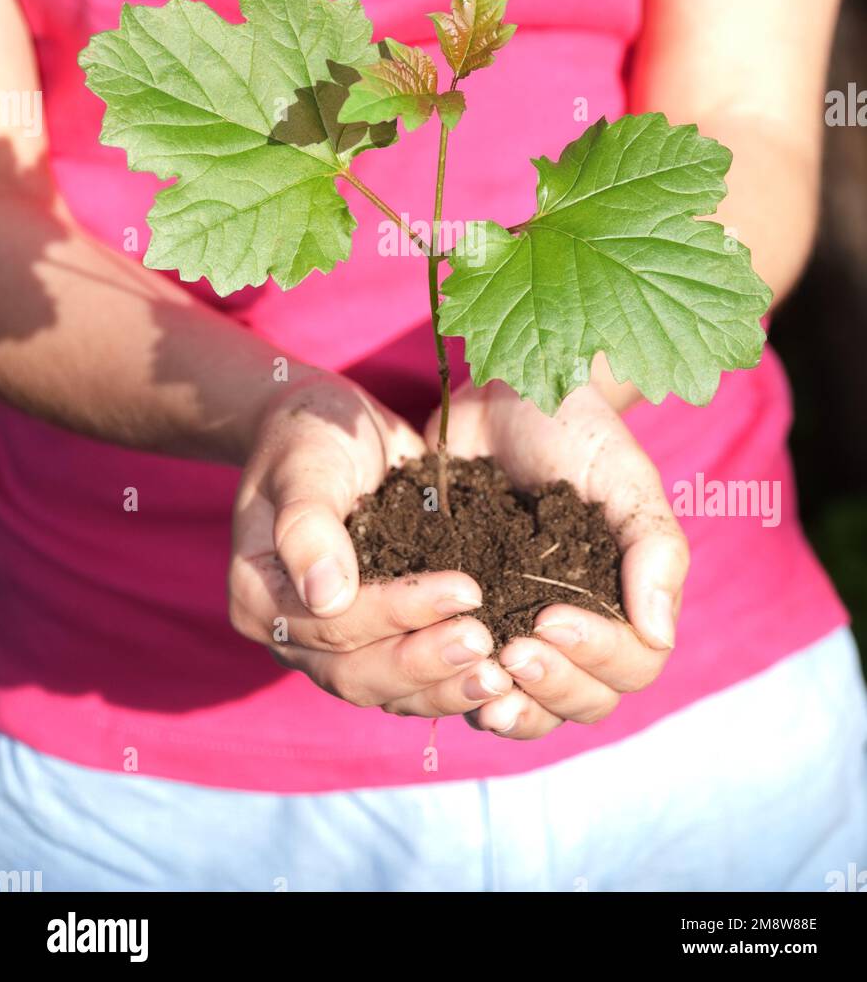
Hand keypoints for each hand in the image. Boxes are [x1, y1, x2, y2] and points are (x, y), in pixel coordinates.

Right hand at [229, 370, 512, 716]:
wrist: (335, 429)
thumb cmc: (311, 436)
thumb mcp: (304, 463)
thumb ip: (307, 524)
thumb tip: (326, 597)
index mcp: (260, 598)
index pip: (332, 624)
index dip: (397, 613)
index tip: (464, 589)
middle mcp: (293, 634)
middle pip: (356, 673)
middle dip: (423, 661)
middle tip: (485, 642)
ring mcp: (334, 646)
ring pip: (386, 690)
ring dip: (442, 686)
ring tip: (499, 674)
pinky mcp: (377, 641)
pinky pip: (409, 680)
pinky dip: (450, 681)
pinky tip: (500, 676)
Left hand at [426, 380, 688, 739]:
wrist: (502, 393)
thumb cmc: (575, 430)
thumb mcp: (623, 476)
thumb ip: (652, 547)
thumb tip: (659, 632)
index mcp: (626, 599)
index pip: (632, 664)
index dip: (597, 655)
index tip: (551, 617)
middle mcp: (579, 627)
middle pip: (585, 701)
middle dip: (553, 685)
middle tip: (512, 649)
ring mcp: (522, 630)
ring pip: (532, 708)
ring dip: (513, 708)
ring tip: (483, 687)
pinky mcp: (468, 622)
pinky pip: (470, 683)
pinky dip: (462, 691)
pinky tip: (441, 674)